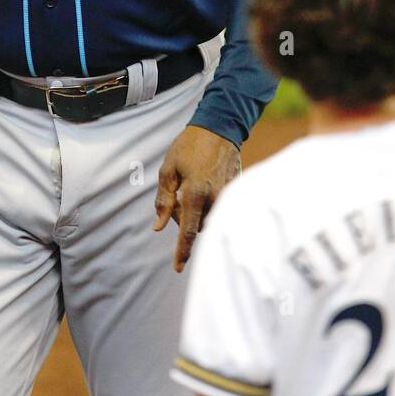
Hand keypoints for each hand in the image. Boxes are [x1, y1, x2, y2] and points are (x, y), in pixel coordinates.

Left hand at [154, 125, 240, 272]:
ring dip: (197, 214)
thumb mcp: (168, 169)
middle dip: (184, 221)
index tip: (178, 268)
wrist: (219, 127)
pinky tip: (203, 184)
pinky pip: (220, 208)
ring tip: (189, 189)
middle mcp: (214, 198)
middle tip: (175, 198)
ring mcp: (227, 195)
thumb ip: (164, 200)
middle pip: (198, 226)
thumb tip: (159, 226)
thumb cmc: (190, 146)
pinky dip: (208, 205)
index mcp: (195, 193)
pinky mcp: (236, 190)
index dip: (182, 251)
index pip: (188, 231)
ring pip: (209, 219)